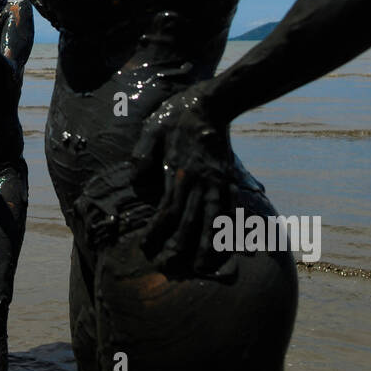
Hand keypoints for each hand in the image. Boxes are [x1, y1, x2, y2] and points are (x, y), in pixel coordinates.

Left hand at [131, 82, 236, 277]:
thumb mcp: (151, 129)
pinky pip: (232, 206)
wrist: (211, 103)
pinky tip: (235, 242)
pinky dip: (233, 226)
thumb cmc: (176, 115)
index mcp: (177, 172)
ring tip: (205, 266)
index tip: (147, 249)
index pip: (166, 211)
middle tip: (171, 267)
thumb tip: (135, 182)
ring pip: (212, 219)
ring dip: (208, 244)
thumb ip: (142, 155)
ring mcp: (216, 182)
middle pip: (189, 221)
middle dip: (179, 247)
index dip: (156, 232)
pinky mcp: (229, 178)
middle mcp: (198, 182)